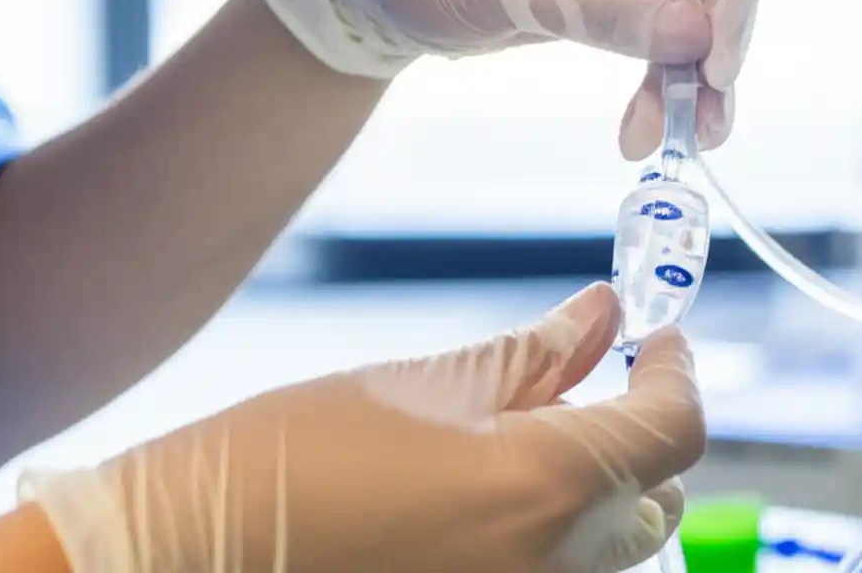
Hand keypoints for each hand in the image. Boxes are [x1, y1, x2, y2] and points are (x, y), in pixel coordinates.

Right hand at [21, 283, 704, 571]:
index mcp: (541, 490)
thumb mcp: (415, 385)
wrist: (186, 557)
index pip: (671, 430)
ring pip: (610, 548)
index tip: (657, 338)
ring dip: (594, 485)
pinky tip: (489, 492)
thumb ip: (527, 356)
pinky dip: (551, 532)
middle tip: (581, 378)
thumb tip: (598, 314)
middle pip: (652, 498)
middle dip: (633, 431)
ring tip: (521, 434)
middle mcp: (551, 570)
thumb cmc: (282, 462)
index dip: (675, 372)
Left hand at [250, 0, 762, 151]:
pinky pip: (655, 36)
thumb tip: (698, 38)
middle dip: (716, 42)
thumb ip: (602, 5)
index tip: (717, 58)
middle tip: (706, 114)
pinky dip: (657, 82)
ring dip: (692, 77)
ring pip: (692, 8)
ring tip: (684, 139)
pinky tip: (644, 128)